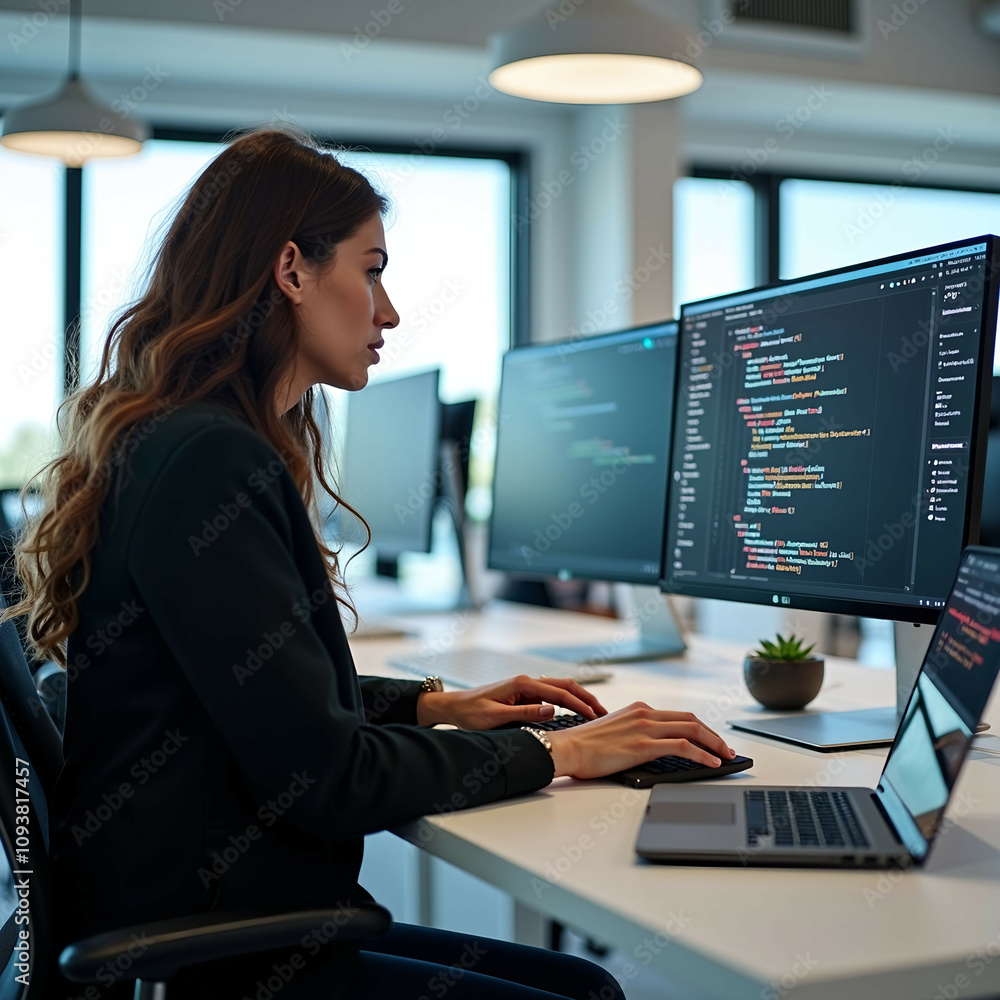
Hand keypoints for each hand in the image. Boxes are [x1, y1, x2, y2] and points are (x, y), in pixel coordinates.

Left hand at [416, 674, 607, 730]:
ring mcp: (527, 685)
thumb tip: (552, 709)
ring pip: (561, 687)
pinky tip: (577, 710)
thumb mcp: (496, 717)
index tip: (596, 716)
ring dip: (579, 698)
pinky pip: (552, 694)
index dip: (580, 705)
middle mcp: (527, 680)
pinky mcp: (525, 692)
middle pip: (566, 685)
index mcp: (522, 683)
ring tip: (596, 712)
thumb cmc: (471, 712)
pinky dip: (568, 700)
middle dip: (586, 698)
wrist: (455, 706)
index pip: (560, 692)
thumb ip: (525, 713)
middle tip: (605, 713)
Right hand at [545, 703, 735, 779]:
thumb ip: (635, 732)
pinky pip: (682, 747)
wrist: (567, 748)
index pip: (678, 716)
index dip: (700, 728)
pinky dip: (703, 753)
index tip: (711, 739)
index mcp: (638, 709)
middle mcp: (644, 713)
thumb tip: (652, 747)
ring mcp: (645, 728)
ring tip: (727, 756)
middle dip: (713, 734)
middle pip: (691, 719)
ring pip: (692, 729)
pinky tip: (712, 762)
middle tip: (727, 748)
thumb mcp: (616, 731)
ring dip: (714, 743)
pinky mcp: (643, 745)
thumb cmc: (585, 745)